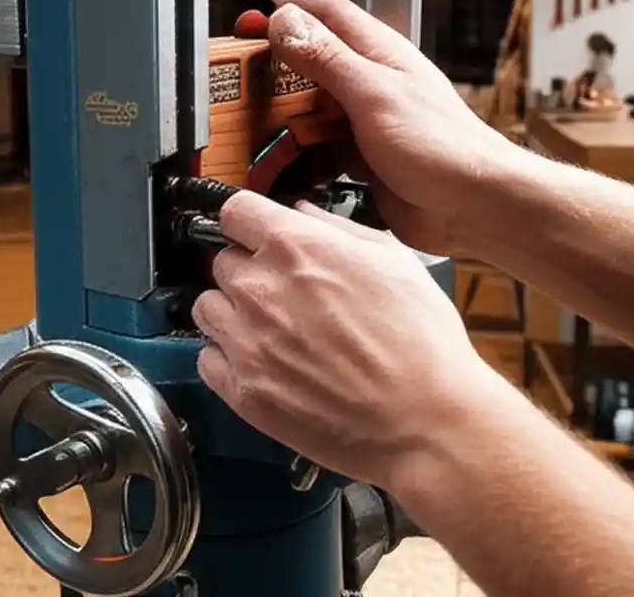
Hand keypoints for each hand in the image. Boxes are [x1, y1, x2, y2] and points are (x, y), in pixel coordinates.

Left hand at [191, 190, 494, 487]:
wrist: (426, 422)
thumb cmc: (422, 342)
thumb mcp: (394, 261)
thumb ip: (338, 229)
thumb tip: (302, 214)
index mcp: (296, 247)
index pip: (234, 211)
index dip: (246, 222)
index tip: (254, 233)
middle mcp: (259, 289)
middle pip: (221, 262)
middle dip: (248, 271)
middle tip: (282, 293)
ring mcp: (246, 342)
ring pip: (208, 308)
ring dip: (232, 313)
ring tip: (271, 331)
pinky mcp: (242, 391)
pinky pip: (208, 359)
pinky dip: (228, 359)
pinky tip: (265, 364)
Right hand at [269, 0, 526, 255]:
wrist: (474, 206)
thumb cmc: (443, 146)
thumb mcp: (373, 94)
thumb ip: (327, 58)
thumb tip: (287, 22)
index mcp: (379, 54)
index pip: (326, 15)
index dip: (286, 14)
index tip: (249, 27)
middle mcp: (372, 84)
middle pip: (310, 67)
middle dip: (274, 76)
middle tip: (240, 89)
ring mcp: (368, 124)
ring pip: (312, 114)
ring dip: (284, 125)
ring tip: (256, 135)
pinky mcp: (366, 161)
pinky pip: (322, 154)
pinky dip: (301, 161)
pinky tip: (286, 170)